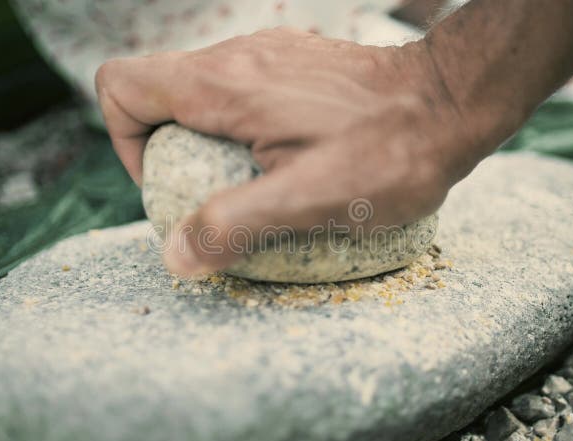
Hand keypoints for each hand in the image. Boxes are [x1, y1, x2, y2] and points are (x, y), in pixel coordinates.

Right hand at [94, 27, 503, 276]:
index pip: (121, 87)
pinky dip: (239, 129)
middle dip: (165, 152)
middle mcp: (236, 57)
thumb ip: (234, 224)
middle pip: (154, 93)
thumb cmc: (389, 150)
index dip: (124, 141)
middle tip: (213, 197)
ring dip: (204, 142)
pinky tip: (286, 158)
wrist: (450, 101)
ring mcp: (265, 53)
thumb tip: (176, 255)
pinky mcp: (291, 62)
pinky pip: (238, 92)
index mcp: (223, 85)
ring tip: (252, 183)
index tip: (168, 182)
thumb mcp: (310, 199)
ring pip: (196, 93)